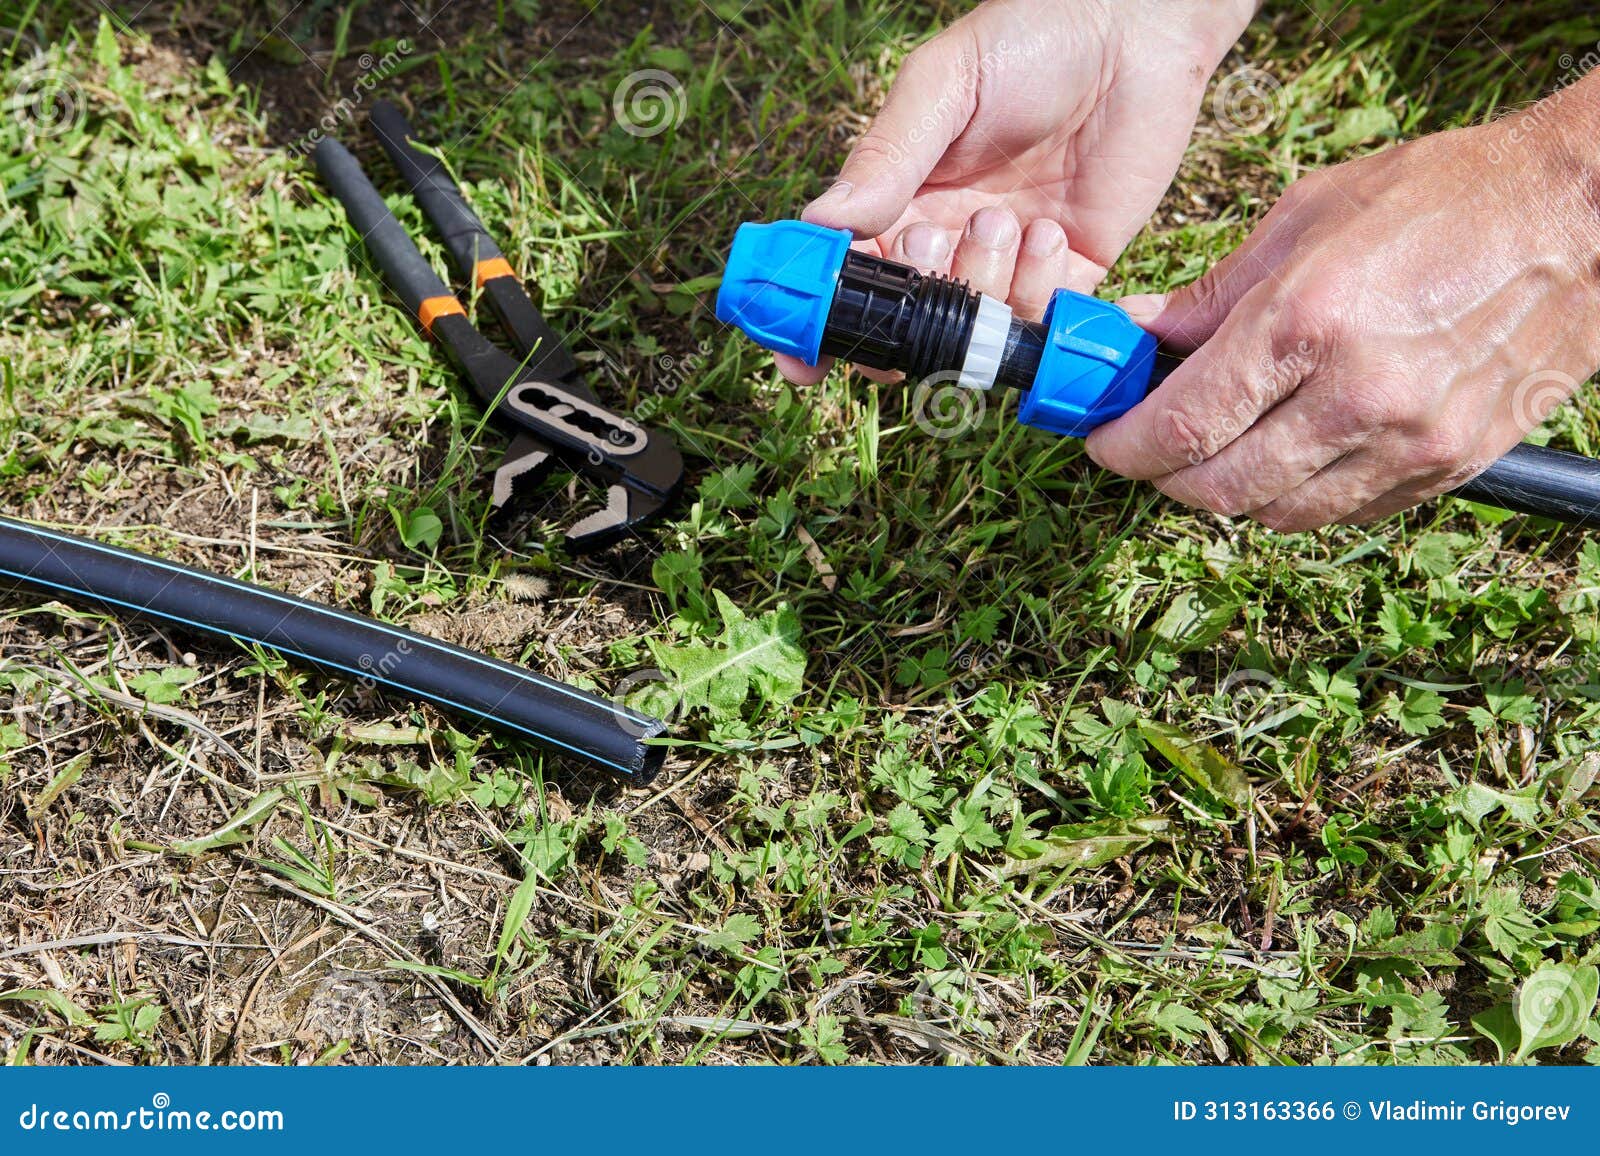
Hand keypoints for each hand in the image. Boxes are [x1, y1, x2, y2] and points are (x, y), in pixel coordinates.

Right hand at [776, 0, 1256, 384]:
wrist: (1134, 30)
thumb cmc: (1030, 39)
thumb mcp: (943, 87)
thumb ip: (887, 156)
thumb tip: (823, 223)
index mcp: (900, 197)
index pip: (849, 276)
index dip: (822, 324)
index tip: (803, 359)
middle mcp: (949, 238)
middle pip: (906, 321)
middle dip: (908, 310)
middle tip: (928, 245)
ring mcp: (1009, 260)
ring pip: (973, 326)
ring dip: (980, 286)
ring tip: (1005, 220)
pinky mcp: (1072, 268)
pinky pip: (1042, 319)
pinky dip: (1039, 291)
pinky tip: (1051, 232)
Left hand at [1085, 99, 1599, 530]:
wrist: (1581, 220)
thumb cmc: (1444, 199)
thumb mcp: (1308, 216)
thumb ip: (1213, 293)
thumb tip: (1138, 335)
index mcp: (1305, 323)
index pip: (1182, 425)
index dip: (1123, 447)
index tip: (1102, 442)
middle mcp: (1355, 396)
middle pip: (1218, 488)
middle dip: (1162, 478)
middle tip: (1144, 452)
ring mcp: (1408, 442)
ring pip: (1277, 516)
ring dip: (1228, 495)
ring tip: (1212, 453)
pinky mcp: (1448, 467)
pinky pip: (1343, 515)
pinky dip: (1297, 500)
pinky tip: (1285, 458)